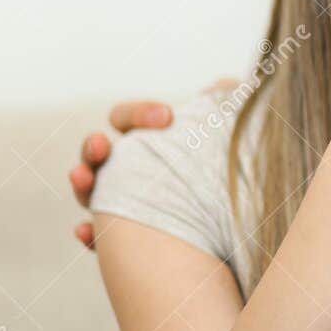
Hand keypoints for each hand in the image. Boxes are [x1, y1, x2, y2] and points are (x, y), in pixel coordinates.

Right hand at [70, 79, 239, 249]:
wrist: (250, 235)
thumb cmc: (242, 178)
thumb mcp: (237, 141)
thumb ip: (227, 109)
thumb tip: (224, 84)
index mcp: (154, 143)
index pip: (128, 120)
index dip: (138, 114)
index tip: (168, 117)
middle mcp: (136, 174)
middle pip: (100, 156)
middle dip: (94, 148)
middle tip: (101, 145)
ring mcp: (131, 208)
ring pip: (94, 195)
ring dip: (82, 184)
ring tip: (80, 177)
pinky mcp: (134, 246)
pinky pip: (104, 242)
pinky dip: (91, 235)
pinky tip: (85, 232)